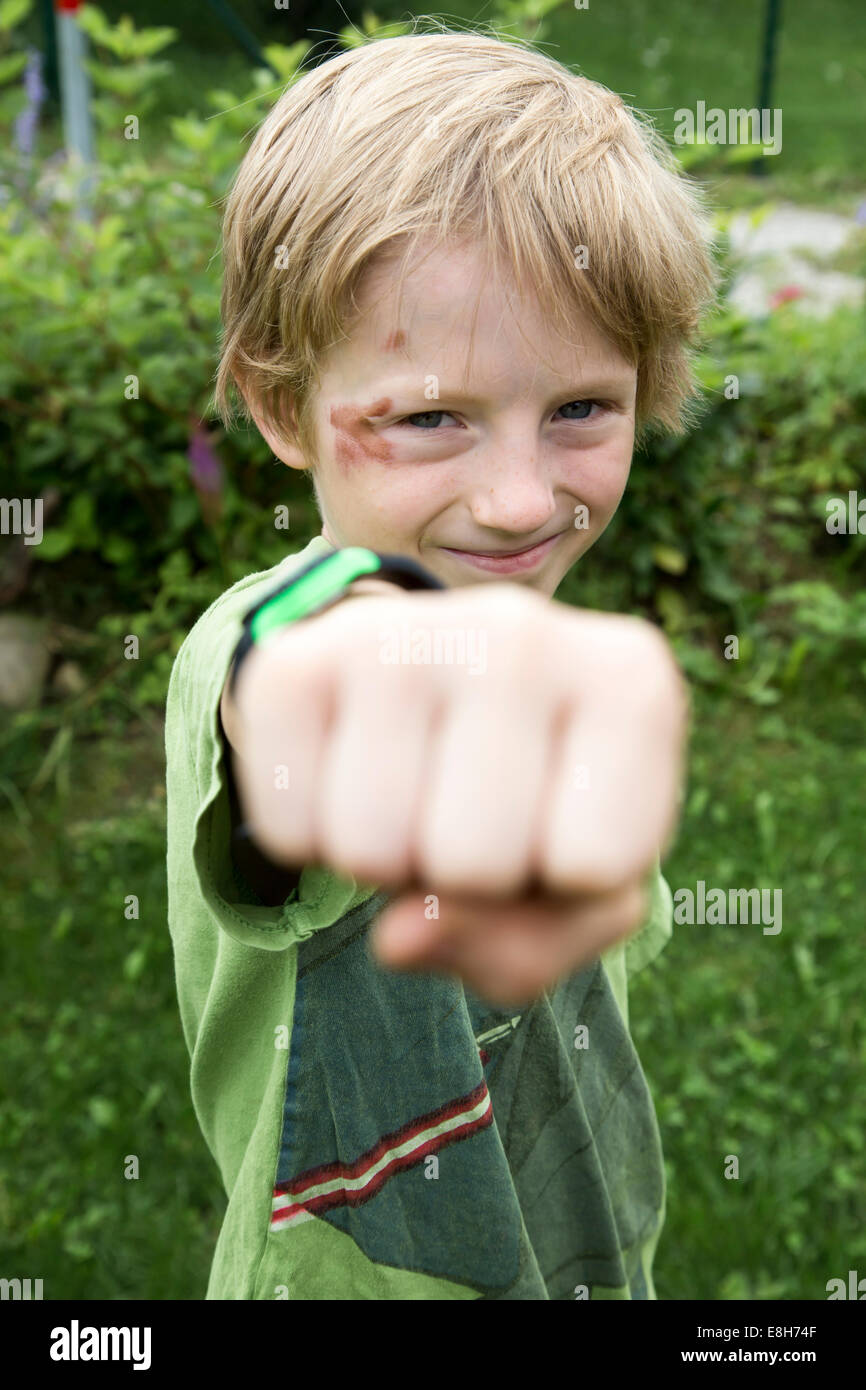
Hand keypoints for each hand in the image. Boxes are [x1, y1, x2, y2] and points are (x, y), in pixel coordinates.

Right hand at [228, 583, 686, 1000]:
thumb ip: (534, 946)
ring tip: (413, 793)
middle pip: (475, 861)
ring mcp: (402, 631)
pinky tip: (346, 776)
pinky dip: (309, 841)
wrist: (434, 691)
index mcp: (631, 682)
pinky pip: (286, 832)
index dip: (563, 885)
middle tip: (469, 814)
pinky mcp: (294, 657)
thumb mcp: (577, 890)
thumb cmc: (533, 804)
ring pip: (371, 851)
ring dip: (384, 863)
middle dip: (466, 878)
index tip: (556, 825)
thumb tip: (400, 935)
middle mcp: (524, 630)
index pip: (593, 867)